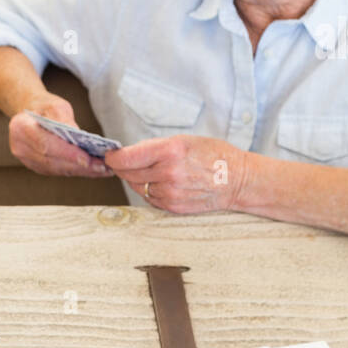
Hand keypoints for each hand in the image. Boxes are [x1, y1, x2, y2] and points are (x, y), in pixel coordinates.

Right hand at [8, 92, 110, 177]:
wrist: (32, 113)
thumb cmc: (45, 108)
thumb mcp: (56, 106)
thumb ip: (66, 121)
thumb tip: (79, 138)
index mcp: (21, 127)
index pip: (45, 144)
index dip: (66, 153)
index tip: (86, 158)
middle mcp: (21, 147)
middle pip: (52, 161)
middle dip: (79, 165)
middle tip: (102, 166)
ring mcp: (27, 160)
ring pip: (57, 169)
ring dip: (81, 171)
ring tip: (103, 169)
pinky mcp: (37, 167)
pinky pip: (58, 172)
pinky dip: (77, 171)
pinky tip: (94, 170)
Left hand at [103, 135, 249, 212]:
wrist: (237, 180)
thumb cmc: (214, 155)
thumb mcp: (185, 140)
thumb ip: (155, 148)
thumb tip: (128, 154)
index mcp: (170, 151)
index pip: (127, 158)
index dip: (114, 157)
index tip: (110, 155)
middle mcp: (168, 173)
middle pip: (127, 173)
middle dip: (123, 167)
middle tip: (125, 162)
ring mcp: (169, 192)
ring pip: (137, 186)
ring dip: (138, 179)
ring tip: (154, 171)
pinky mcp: (172, 206)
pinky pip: (149, 198)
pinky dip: (150, 190)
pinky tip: (162, 183)